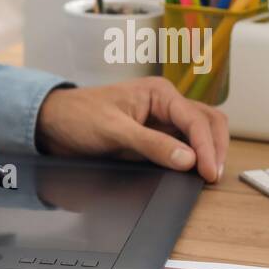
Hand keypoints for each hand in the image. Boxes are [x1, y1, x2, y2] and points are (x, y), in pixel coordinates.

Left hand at [35, 77, 228, 182]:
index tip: (207, 171)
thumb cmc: (78, 116)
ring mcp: (161, 119)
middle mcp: (165, 103)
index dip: (206, 147)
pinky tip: (192, 171)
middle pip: (208, 121)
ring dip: (209, 150)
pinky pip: (182, 143)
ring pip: (200, 131)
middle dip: (216, 147)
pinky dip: (192, 155)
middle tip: (212, 176)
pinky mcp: (154, 135)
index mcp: (159, 93)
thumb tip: (187, 159)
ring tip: (208, 175)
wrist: (53, 123)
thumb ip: (150, 144)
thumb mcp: (113, 131)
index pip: (196, 120)